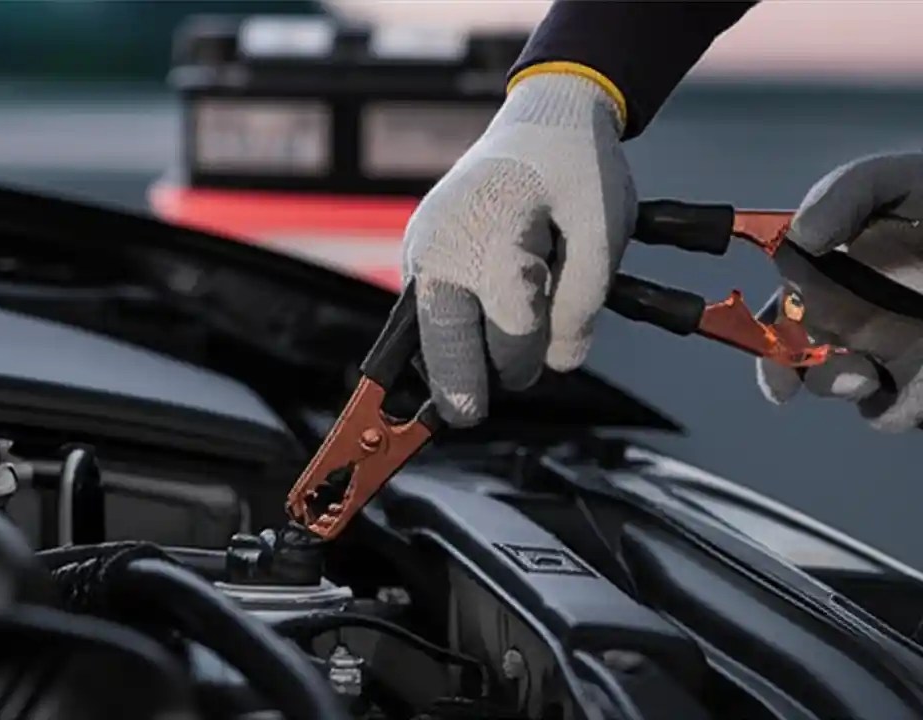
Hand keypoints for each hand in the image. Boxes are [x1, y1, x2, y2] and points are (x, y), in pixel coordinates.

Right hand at [401, 73, 636, 426]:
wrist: (544, 118)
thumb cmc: (576, 167)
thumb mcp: (605, 231)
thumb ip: (583, 304)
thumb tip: (558, 364)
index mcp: (491, 241)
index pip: (509, 339)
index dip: (534, 359)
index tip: (551, 356)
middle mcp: (441, 249)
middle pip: (442, 347)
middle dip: (461, 389)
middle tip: (469, 416)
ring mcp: (421, 251)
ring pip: (427, 335)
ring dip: (453, 357)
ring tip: (494, 344)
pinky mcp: (417, 255)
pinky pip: (424, 313)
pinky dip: (447, 333)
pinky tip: (475, 327)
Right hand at [757, 153, 922, 431]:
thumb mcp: (908, 181)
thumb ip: (848, 191)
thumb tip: (799, 233)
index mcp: (843, 258)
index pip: (780, 289)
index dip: (751, 316)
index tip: (750, 330)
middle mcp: (858, 305)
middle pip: (789, 347)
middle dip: (778, 367)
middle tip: (787, 376)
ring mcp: (890, 347)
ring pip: (832, 382)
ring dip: (832, 383)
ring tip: (861, 375)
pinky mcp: (919, 385)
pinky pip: (888, 412)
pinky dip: (894, 407)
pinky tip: (917, 384)